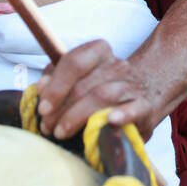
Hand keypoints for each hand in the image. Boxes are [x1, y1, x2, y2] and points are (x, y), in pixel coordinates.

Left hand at [36, 40, 163, 141]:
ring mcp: (132, 85)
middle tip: (47, 126)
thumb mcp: (78, 79)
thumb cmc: (102, 89)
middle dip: (61, 108)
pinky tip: (110, 121)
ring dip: (77, 116)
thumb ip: (57, 80)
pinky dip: (123, 114)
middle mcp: (117, 65)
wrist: (143, 95)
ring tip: (61, 132)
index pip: (74, 61)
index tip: (43, 107)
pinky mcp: (145, 107)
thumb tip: (41, 86)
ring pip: (103, 95)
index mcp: (99, 52)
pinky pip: (134, 109)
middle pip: (84, 84)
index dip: (56, 85)